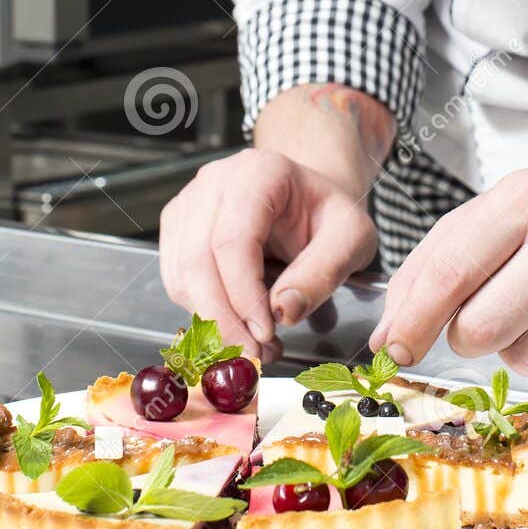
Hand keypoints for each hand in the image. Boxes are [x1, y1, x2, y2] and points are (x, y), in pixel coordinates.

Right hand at [159, 148, 378, 359]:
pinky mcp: (177, 228)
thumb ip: (324, 271)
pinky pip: (176, 280)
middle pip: (197, 260)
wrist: (309, 202)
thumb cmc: (328, 216)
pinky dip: (202, 311)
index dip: (244, 294)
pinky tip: (236, 323)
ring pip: (181, 275)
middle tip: (254, 355)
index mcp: (259, 173)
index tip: (266, 332)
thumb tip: (284, 311)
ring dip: (212, 321)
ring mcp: (189, 203)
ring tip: (253, 343)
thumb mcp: (351, 238)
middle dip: (223, 318)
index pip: (233, 240)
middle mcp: (214, 182)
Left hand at [369, 137, 527, 386]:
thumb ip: (435, 260)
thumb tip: (390, 331)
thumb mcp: (499, 206)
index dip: (412, 320)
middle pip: (481, 330)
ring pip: (523, 361)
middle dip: (467, 333)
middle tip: (487, 310)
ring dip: (516, 346)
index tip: (391, 347)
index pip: (450, 274)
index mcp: (527, 200)